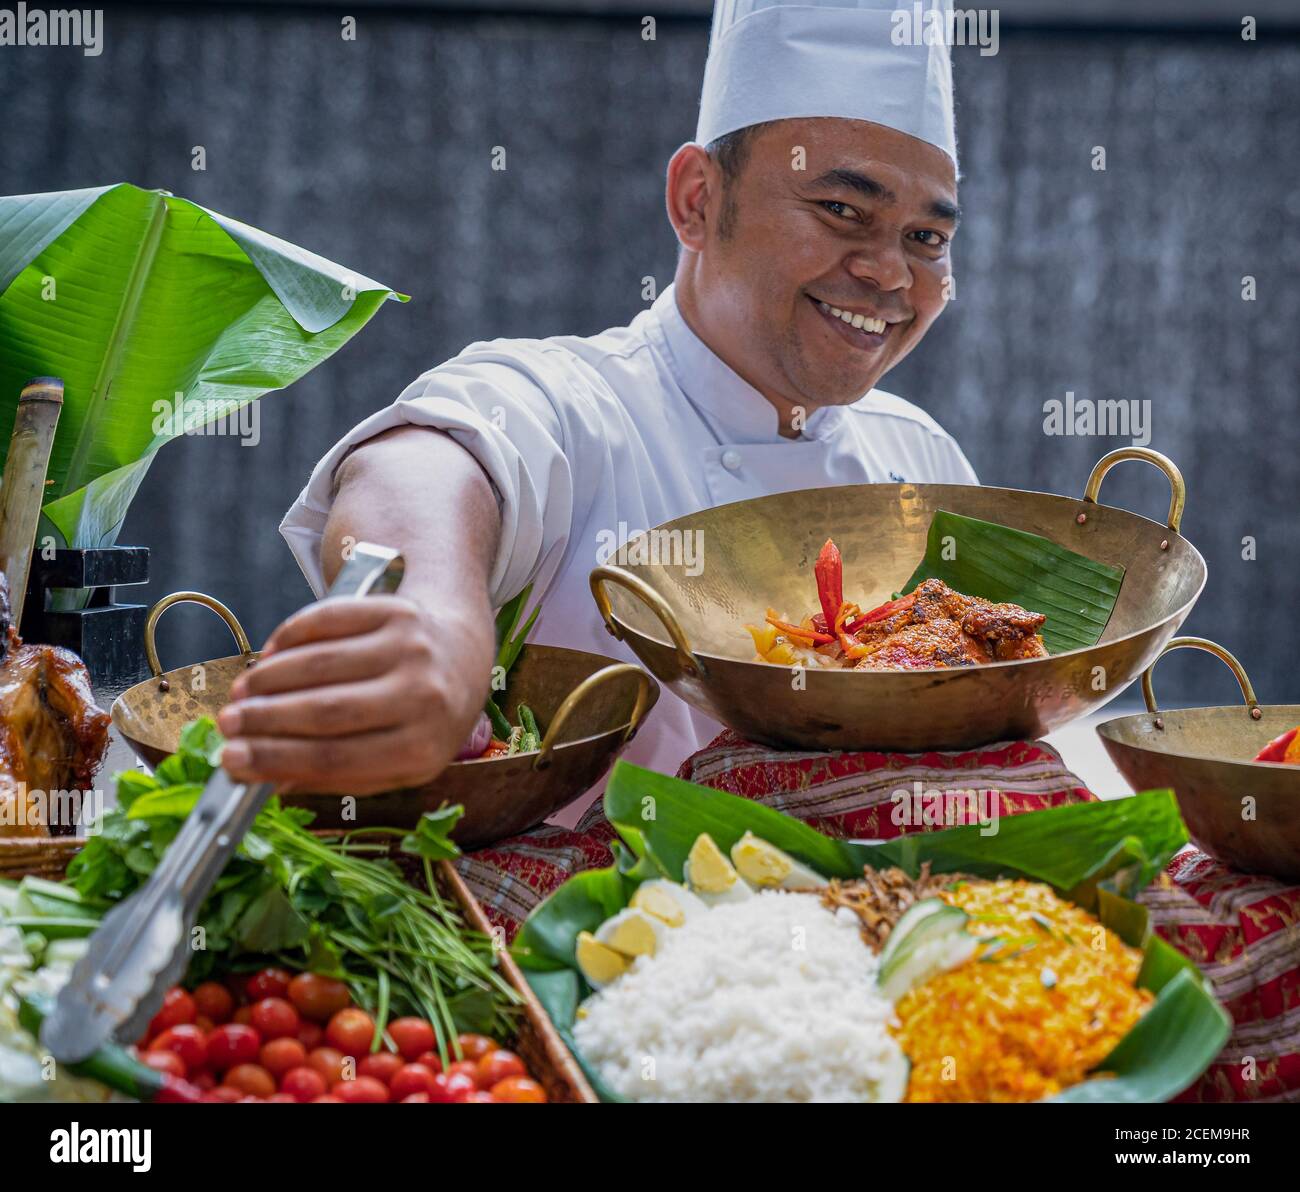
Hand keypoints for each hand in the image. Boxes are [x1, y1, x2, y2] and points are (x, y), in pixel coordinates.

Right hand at [216, 595, 493, 794]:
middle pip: (325, 711)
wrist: (463, 657)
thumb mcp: (395, 762)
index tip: (230, 762)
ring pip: (321, 664)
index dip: (275, 760)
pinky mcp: (397, 611)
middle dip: (264, 720)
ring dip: (269, 679)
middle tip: (225, 725)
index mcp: (422, 749)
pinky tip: (269, 657)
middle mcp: (422, 696)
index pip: (335, 758)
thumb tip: (263, 780)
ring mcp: (411, 649)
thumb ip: (337, 774)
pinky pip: (329, 620)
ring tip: (241, 694)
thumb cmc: (420, 721)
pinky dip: (290, 638)